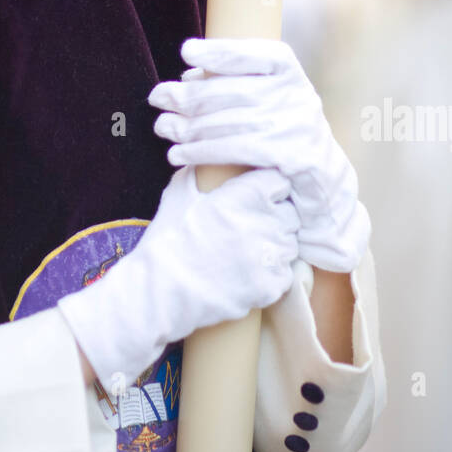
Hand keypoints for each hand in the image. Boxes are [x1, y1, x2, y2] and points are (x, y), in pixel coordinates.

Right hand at [58, 164, 298, 391]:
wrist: (161, 291)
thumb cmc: (167, 240)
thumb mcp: (179, 195)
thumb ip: (197, 173)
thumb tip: (201, 160)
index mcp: (245, 195)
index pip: (280, 181)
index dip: (270, 188)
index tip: (260, 197)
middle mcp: (264, 223)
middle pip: (290, 214)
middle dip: (275, 218)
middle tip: (254, 227)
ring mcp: (269, 257)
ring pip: (290, 245)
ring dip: (275, 247)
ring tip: (250, 253)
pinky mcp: (270, 287)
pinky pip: (285, 275)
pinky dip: (272, 275)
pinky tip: (250, 274)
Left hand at [148, 38, 370, 273]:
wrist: (322, 180)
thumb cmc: (283, 132)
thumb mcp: (268, 99)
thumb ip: (234, 84)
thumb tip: (187, 77)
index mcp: (290, 71)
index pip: (253, 53)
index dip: (219, 51)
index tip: (186, 51)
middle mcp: (297, 93)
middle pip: (232, 90)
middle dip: (188, 95)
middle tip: (157, 97)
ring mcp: (296, 124)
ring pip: (229, 122)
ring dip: (188, 126)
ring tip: (162, 128)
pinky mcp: (292, 156)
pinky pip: (235, 150)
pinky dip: (200, 151)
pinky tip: (177, 154)